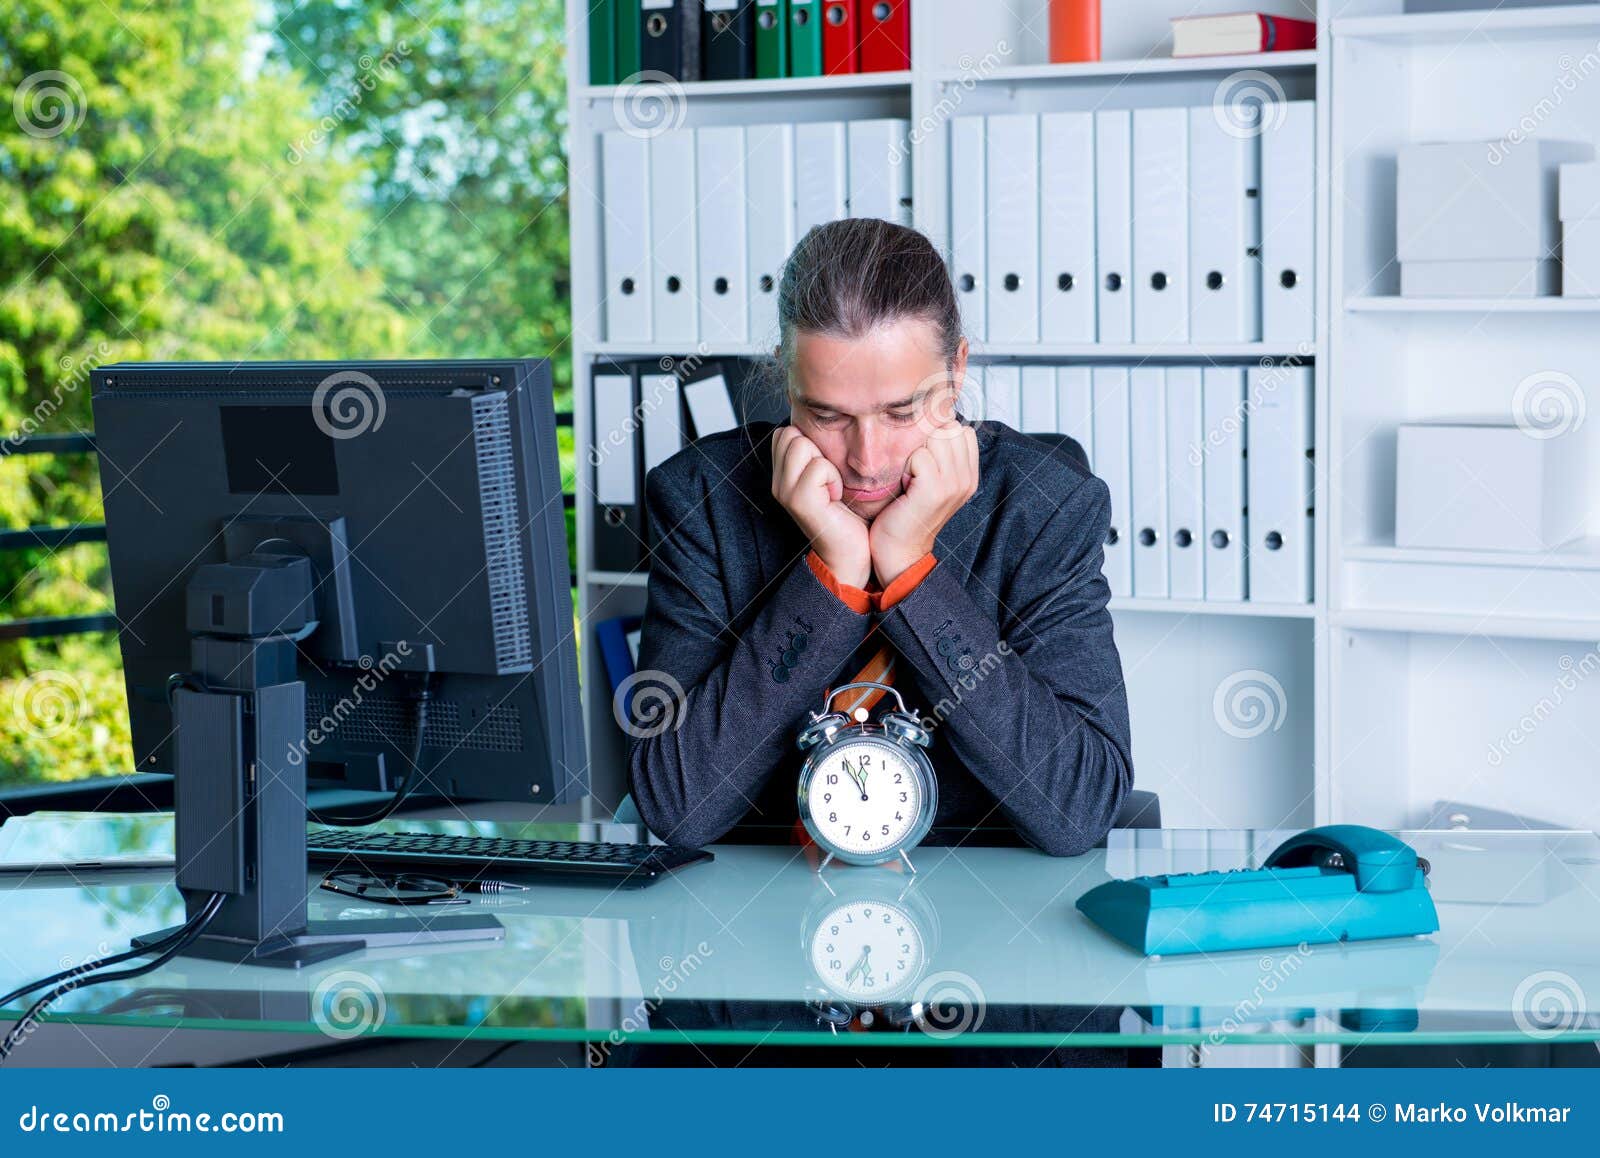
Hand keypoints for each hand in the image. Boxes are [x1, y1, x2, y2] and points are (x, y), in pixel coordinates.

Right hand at [771, 426, 871, 587]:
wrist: (850, 553)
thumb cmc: (847, 514)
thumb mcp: (828, 477)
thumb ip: (817, 453)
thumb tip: (825, 423)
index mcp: (782, 475)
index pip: (784, 432)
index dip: (810, 442)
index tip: (824, 471)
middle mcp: (777, 482)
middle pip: (790, 433)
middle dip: (816, 449)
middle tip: (828, 479)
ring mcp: (784, 491)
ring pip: (801, 444)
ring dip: (826, 463)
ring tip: (831, 488)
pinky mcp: (799, 500)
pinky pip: (818, 467)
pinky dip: (833, 478)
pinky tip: (834, 497)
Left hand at [869, 423, 978, 586]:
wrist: (900, 551)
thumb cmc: (908, 512)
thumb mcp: (932, 482)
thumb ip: (942, 455)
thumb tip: (936, 421)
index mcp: (969, 475)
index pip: (961, 429)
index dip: (937, 436)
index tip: (924, 462)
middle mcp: (966, 478)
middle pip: (948, 428)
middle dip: (926, 441)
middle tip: (914, 471)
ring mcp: (953, 484)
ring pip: (935, 438)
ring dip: (915, 451)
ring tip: (910, 477)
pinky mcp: (934, 490)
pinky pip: (919, 455)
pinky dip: (906, 466)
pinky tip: (905, 486)